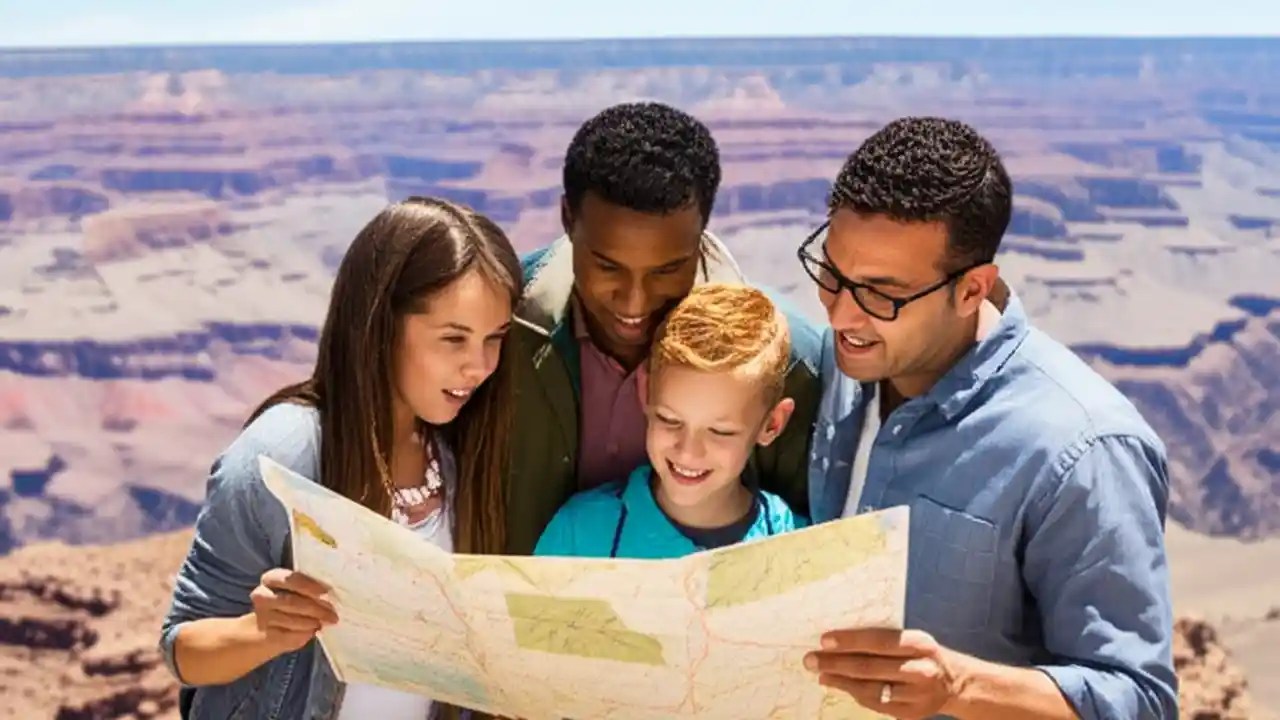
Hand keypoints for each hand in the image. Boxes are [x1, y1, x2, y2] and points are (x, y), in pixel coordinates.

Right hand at [249, 568, 338, 653]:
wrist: (262, 630)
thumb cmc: (287, 605)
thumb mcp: (296, 592)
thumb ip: (310, 591)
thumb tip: (330, 598)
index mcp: (272, 578)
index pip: (291, 579)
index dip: (309, 586)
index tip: (325, 592)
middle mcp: (261, 595)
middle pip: (292, 601)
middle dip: (316, 609)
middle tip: (333, 615)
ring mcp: (261, 616)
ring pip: (291, 620)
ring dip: (311, 623)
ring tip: (323, 623)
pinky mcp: (264, 635)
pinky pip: (288, 636)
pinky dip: (303, 634)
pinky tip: (311, 632)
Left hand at [804, 628, 967, 719]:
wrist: (956, 683)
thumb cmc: (924, 654)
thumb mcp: (912, 639)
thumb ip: (882, 640)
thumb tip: (839, 640)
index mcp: (919, 644)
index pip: (879, 641)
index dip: (850, 641)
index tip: (824, 640)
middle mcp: (920, 670)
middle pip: (870, 667)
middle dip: (836, 663)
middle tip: (811, 659)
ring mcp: (916, 695)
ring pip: (871, 689)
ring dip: (841, 682)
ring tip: (821, 674)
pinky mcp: (911, 714)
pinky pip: (876, 705)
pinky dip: (856, 694)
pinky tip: (841, 686)